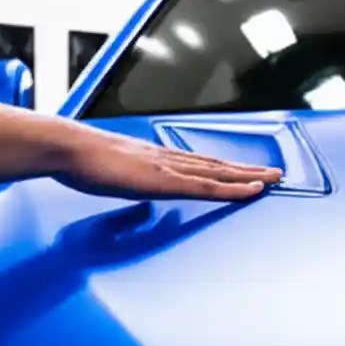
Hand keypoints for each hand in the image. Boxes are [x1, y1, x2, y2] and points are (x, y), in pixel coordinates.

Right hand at [55, 129, 281, 200]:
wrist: (68, 147)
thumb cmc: (82, 161)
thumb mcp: (111, 176)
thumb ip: (131, 184)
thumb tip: (142, 197)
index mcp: (155, 158)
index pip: (198, 164)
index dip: (225, 168)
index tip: (245, 171)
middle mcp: (168, 159)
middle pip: (216, 165)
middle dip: (247, 170)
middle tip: (275, 172)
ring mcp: (169, 168)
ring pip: (218, 173)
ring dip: (248, 176)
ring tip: (272, 179)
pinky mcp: (165, 181)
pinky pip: (206, 187)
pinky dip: (232, 189)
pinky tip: (250, 190)